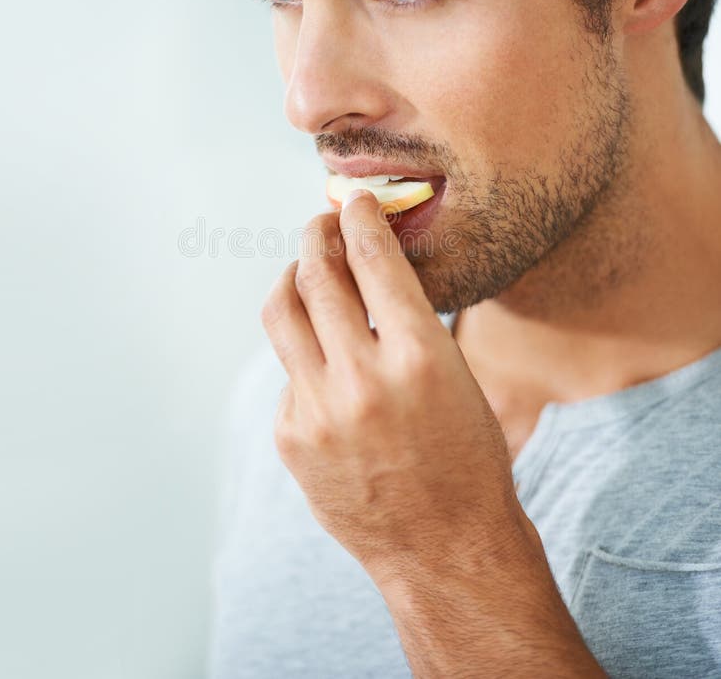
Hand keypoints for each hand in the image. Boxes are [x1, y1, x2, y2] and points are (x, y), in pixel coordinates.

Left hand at [261, 189, 526, 580]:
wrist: (446, 546)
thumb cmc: (466, 455)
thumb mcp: (456, 376)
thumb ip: (404, 321)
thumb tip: (359, 266)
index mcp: (421, 356)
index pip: (374, 259)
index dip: (359, 220)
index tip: (353, 204)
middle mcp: (364, 380)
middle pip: (317, 275)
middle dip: (317, 236)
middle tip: (321, 224)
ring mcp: (320, 411)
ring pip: (282, 311)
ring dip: (292, 278)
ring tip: (304, 271)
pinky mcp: (292, 436)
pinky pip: (289, 370)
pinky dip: (305, 353)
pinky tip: (325, 363)